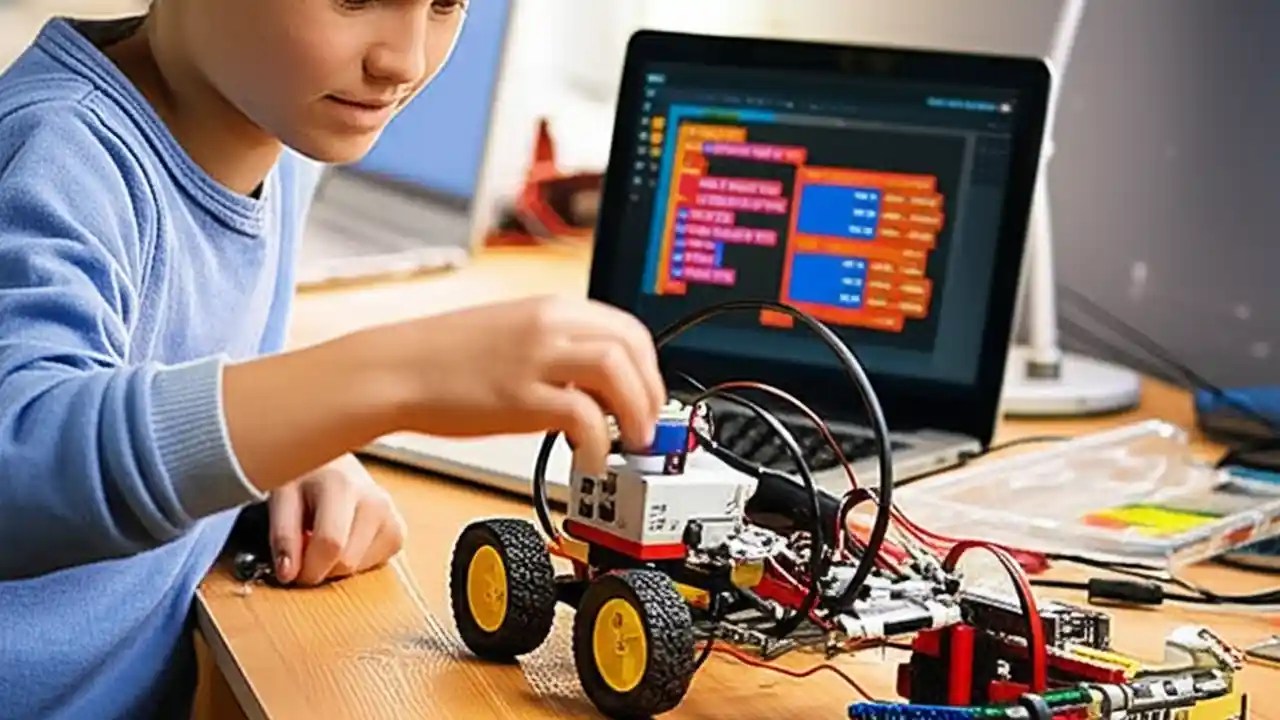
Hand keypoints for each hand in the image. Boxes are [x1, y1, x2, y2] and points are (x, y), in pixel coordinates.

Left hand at [268, 454, 405, 585]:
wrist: (336, 464)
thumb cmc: (305, 478)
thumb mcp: (281, 498)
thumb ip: (282, 535)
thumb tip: (288, 574)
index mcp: (343, 487)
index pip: (330, 544)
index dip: (306, 567)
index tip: (290, 570)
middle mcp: (376, 502)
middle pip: (345, 562)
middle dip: (319, 566)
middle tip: (305, 546)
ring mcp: (392, 518)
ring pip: (357, 569)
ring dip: (334, 564)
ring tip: (326, 536)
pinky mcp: (398, 533)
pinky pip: (370, 566)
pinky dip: (352, 562)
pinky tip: (345, 540)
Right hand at [380, 295, 666, 472]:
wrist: (395, 369)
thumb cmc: (445, 357)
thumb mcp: (513, 332)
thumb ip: (558, 346)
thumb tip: (600, 381)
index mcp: (550, 308)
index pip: (628, 329)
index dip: (649, 368)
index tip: (648, 396)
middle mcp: (548, 326)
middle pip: (632, 348)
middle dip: (651, 393)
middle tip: (646, 426)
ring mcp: (534, 360)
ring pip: (617, 372)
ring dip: (635, 413)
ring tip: (628, 443)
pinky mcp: (519, 398)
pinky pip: (583, 417)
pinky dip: (598, 442)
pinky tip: (589, 458)